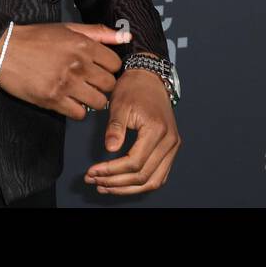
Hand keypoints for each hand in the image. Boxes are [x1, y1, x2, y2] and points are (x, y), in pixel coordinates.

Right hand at [0, 22, 129, 118]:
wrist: (4, 50)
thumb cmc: (36, 38)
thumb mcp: (68, 28)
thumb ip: (99, 33)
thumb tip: (126, 36)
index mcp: (84, 45)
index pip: (115, 64)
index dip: (109, 68)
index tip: (100, 69)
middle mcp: (78, 65)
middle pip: (110, 85)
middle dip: (103, 85)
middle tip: (91, 83)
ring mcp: (66, 84)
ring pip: (99, 102)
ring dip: (92, 99)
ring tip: (81, 93)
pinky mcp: (53, 100)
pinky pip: (80, 114)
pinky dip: (77, 110)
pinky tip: (68, 100)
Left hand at [84, 63, 179, 194]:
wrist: (149, 78)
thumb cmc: (134, 89)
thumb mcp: (120, 105)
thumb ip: (115, 128)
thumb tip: (110, 150)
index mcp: (157, 130)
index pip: (134, 162)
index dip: (111, 171)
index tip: (92, 171)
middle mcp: (170, 141)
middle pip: (143, 176)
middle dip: (116, 182)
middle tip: (94, 180)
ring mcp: (173, 147)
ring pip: (153, 181)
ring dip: (128, 188)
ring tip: (105, 186)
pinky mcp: (170, 150)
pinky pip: (158, 176)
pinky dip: (140, 184)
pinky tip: (122, 184)